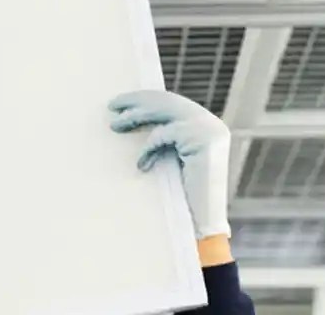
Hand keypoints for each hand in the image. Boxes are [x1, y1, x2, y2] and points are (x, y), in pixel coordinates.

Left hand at [108, 90, 231, 238]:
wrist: (203, 226)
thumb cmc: (185, 197)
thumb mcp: (175, 159)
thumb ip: (167, 138)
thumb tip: (139, 115)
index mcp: (207, 125)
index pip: (173, 102)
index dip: (146, 99)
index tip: (123, 103)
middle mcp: (212, 124)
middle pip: (168, 102)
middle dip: (138, 101)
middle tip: (112, 105)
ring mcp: (209, 130)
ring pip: (165, 112)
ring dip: (136, 117)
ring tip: (115, 124)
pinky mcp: (203, 141)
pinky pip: (165, 134)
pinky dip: (149, 148)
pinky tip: (141, 164)